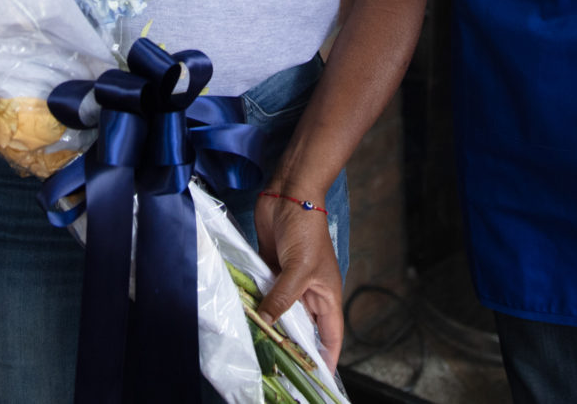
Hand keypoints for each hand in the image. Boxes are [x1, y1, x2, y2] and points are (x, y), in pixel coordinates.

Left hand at [254, 193, 344, 370]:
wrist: (289, 195)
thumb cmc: (305, 230)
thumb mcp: (297, 270)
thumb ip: (281, 299)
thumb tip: (265, 323)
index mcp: (326, 295)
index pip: (330, 335)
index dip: (327, 358)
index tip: (319, 380)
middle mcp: (309, 292)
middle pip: (303, 328)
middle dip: (293, 347)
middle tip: (279, 369)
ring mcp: (289, 282)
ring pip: (281, 313)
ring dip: (271, 326)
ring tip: (258, 348)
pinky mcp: (271, 270)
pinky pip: (265, 295)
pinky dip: (257, 305)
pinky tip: (245, 318)